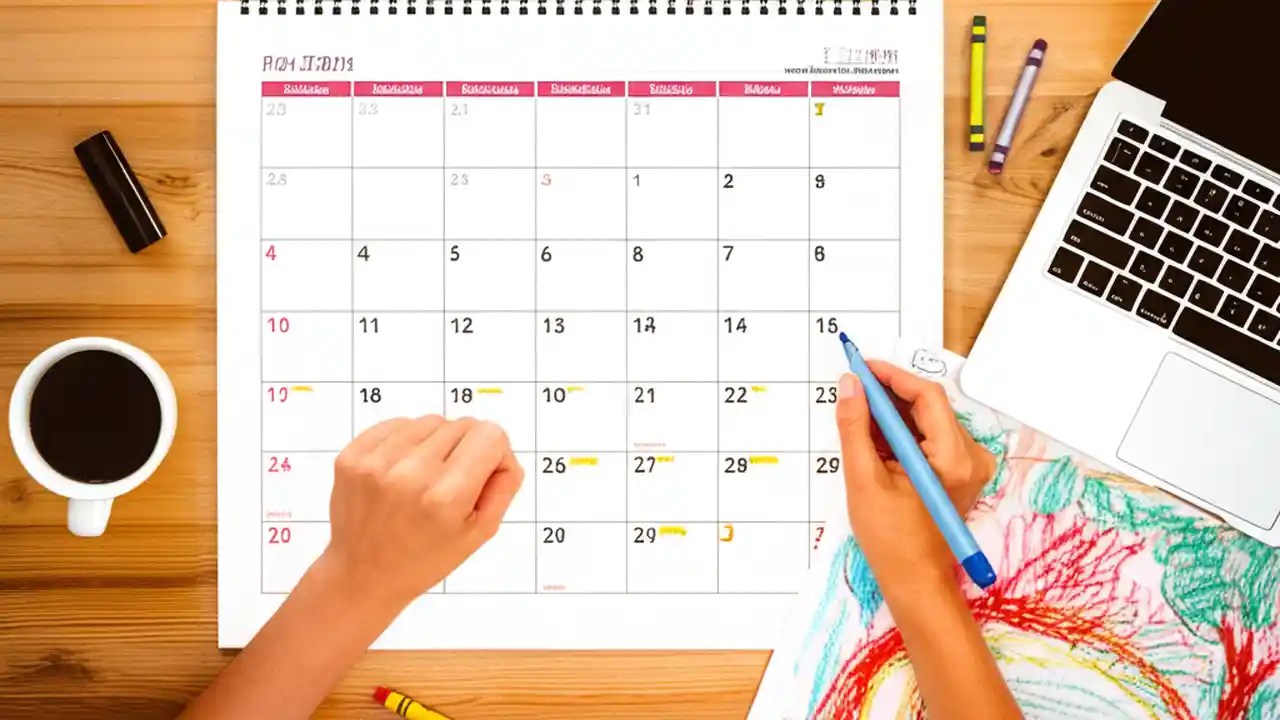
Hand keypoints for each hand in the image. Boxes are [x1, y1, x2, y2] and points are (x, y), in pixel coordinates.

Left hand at [319, 416, 523, 610]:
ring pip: (431, 421)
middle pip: (462, 425)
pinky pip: (398, 424)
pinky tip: (401, 471)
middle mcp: (411, 474)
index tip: (483, 474)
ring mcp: (377, 463)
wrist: (363, 575)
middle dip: (466, 449)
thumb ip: (503, 486)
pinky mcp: (353, 456)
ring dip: (436, 443)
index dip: (495, 453)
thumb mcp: (479, 533)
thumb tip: (503, 450)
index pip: (490, 435)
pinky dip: (406, 441)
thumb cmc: (424, 558)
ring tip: (424, 478)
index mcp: (447, 496)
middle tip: (451, 484)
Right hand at [835, 361, 995, 595]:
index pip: (926, 396)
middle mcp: (971, 456)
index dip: (891, 376)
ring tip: (858, 413)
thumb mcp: (864, 480)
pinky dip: (901, 431)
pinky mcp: (959, 471)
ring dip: (892, 413)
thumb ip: (855, 427)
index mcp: (954, 458)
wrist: (915, 581)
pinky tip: (874, 436)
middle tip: (853, 386)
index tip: (860, 366)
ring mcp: (968, 464)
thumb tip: (850, 385)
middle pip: (928, 405)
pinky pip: (929, 436)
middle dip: (888, 394)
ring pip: (927, 419)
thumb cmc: (891, 540)